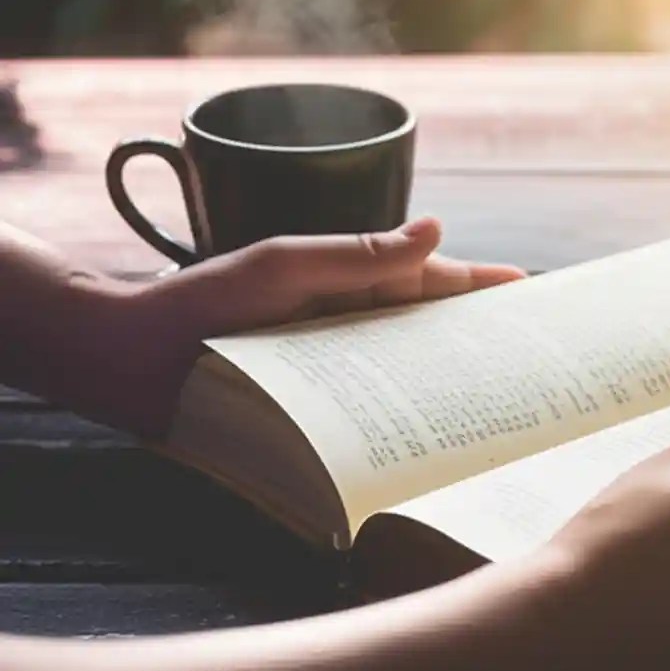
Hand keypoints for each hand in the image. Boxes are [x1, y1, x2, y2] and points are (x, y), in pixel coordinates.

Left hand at [98, 217, 523, 435]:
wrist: (131, 361)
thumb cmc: (200, 304)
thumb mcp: (281, 268)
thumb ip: (355, 254)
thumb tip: (437, 230)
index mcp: (346, 282)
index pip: (428, 279)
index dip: (478, 284)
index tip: (530, 289)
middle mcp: (347, 323)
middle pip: (428, 327)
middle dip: (479, 335)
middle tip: (536, 353)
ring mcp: (333, 368)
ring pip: (407, 371)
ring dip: (451, 382)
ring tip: (504, 401)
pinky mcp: (315, 409)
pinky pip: (374, 411)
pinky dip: (408, 419)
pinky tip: (436, 440)